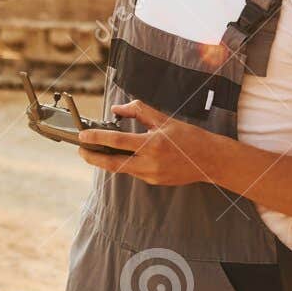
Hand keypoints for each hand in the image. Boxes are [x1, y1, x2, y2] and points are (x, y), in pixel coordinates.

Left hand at [77, 99, 221, 186]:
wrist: (210, 160)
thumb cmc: (188, 136)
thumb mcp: (163, 119)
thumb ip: (138, 111)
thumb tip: (117, 108)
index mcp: (152, 144)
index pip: (116, 141)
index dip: (96, 138)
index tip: (82, 136)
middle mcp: (150, 163)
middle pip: (112, 164)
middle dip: (93, 158)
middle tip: (81, 150)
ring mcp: (151, 175)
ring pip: (121, 169)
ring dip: (106, 160)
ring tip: (96, 150)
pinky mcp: (154, 182)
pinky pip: (133, 171)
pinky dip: (124, 163)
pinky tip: (120, 155)